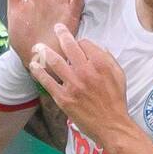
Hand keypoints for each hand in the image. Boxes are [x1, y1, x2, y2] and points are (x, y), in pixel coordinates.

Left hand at [29, 25, 135, 150]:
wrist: (111, 124)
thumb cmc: (116, 100)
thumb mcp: (119, 74)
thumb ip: (108, 59)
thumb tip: (96, 48)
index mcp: (100, 63)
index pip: (85, 43)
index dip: (80, 42)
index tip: (76, 44)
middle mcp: (85, 71)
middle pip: (69, 47)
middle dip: (61, 34)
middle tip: (56, 28)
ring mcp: (73, 84)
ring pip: (55, 62)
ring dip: (44, 51)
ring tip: (37, 46)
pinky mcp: (63, 98)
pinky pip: (48, 82)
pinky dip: (39, 72)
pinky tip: (33, 65)